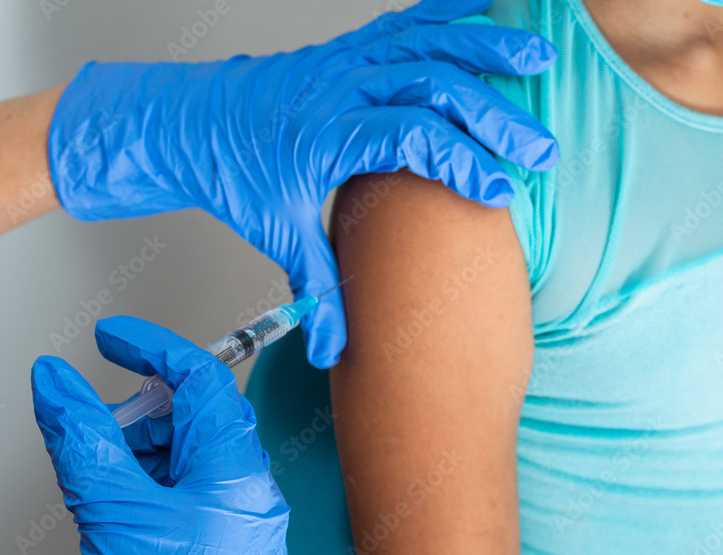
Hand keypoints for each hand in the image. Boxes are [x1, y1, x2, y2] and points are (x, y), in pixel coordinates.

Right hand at [30, 316, 289, 554]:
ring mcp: (243, 527)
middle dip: (138, 416)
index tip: (112, 339)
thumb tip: (57, 382)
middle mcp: (250, 494)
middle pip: (195, 419)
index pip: (202, 379)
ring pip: (189, 461)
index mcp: (237, 470)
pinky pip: (189, 499)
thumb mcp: (111, 510)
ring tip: (102, 489)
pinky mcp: (227, 554)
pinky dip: (150, 492)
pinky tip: (121, 516)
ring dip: (140, 457)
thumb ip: (81, 436)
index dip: (152, 348)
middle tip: (93, 430)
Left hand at [48, 0, 558, 368]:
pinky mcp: (342, 51)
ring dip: (483, 47)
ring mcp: (340, 62)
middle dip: (493, 116)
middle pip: (430, 85)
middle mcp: (336, 89)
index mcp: (323, 135)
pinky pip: (402, 22)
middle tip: (540, 149)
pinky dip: (445, 13)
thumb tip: (333, 352)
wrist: (182, 123)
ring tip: (537, 59)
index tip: (501, 192)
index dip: (461, 162)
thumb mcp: (274, 232)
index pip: (409, 138)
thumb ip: (315, 289)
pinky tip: (482, 8)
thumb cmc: (227, 171)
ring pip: (422, 41)